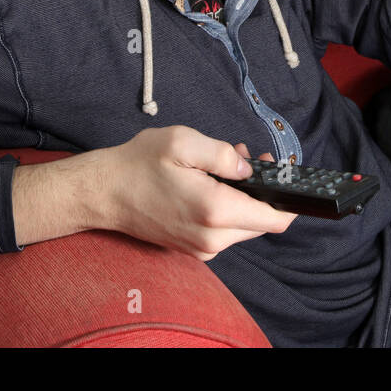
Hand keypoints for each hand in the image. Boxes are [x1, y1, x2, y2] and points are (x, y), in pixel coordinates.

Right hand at [102, 126, 296, 261]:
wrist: (103, 194)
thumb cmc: (138, 165)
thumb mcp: (182, 142)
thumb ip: (224, 154)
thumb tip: (249, 168)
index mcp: (215, 211)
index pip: (275, 219)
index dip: (287, 197)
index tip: (279, 172)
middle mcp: (213, 239)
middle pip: (261, 222)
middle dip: (260, 190)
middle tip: (241, 157)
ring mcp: (203, 248)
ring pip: (243, 226)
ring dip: (241, 197)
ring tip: (221, 166)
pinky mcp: (194, 249)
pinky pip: (224, 230)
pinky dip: (225, 208)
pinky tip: (208, 184)